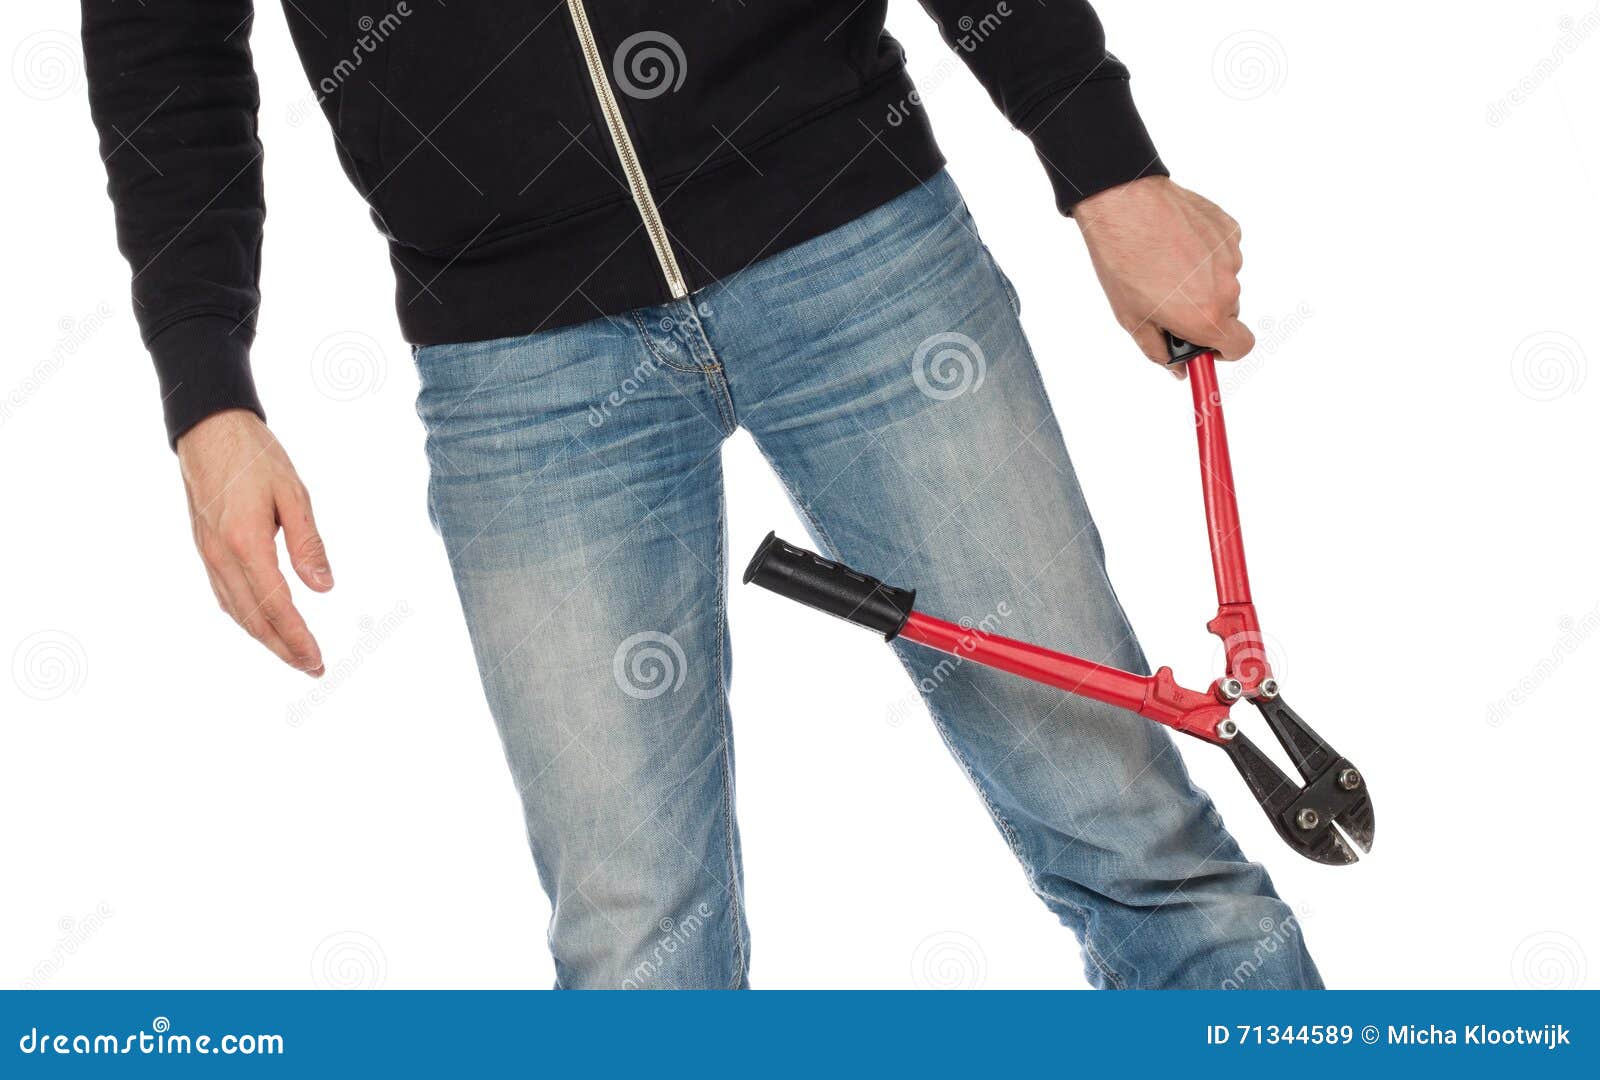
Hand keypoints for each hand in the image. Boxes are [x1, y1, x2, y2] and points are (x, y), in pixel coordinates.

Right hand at [176, 409, 331, 675]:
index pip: (276, 606)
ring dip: (264, 637)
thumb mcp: (294, 494)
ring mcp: (208, 553)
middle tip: (312, 667)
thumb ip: (308, 544)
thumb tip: (324, 588)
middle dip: (283, 648)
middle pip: (253, 618)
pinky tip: (262, 622)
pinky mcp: (204, 547)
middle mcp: (221, 555)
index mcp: (246, 543)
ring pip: (236, 610)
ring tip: (292, 653)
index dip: (297, 638)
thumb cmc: (256, 457)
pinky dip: (246, 616)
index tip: (317, 659)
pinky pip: (225, 594)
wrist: (208, 429)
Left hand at [1073, 176, 1252, 377]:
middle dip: (1204, 313)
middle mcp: (1227, 288)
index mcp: (1207, 317)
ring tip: (1166, 267)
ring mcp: (1230, 255)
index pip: (1241, 347)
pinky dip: (1205, 254)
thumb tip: (1178, 369)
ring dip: (1203, 281)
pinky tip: (1176, 244)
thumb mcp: (1133, 319)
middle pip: (1228, 313)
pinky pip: (1223, 253)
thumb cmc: (1124, 262)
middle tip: (1170, 302)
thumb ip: (1159, 351)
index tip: (1206, 346)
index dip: (1223, 351)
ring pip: (1223, 281)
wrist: (1125, 205)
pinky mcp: (1228, 229)